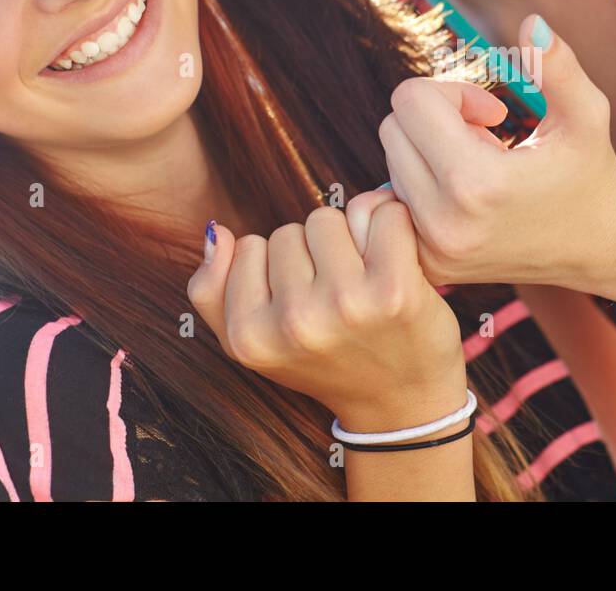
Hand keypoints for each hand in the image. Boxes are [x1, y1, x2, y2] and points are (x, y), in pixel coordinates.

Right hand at [187, 195, 467, 429]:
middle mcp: (294, 320)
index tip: (300, 297)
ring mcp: (345, 302)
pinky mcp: (395, 288)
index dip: (276, 265)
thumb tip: (216, 232)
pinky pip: (384, 213)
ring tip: (362, 276)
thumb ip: (214, 292)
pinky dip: (392, 224)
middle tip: (334, 293)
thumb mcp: (255, 345)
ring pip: (329, 218)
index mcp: (250, 337)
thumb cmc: (327, 363)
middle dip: (311, 253)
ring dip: (348, 237)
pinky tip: (397, 256)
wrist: (402, 401)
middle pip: (290, 231)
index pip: (246, 246)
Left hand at [378, 14, 615, 289]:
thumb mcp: (587, 114)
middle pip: (392, 128)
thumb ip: (558, 67)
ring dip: (429, 152)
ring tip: (481, 167)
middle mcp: (443, 223)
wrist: (599, 245)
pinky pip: (390, 201)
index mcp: (476, 183)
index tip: (494, 113)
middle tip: (486, 136)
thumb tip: (532, 22)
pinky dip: (419, 185)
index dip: (452, 92)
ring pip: (390, 163)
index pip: (410, 100)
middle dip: (435, 119)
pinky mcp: (427, 264)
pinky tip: (464, 196)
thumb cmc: (592, 169)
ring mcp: (431, 250)